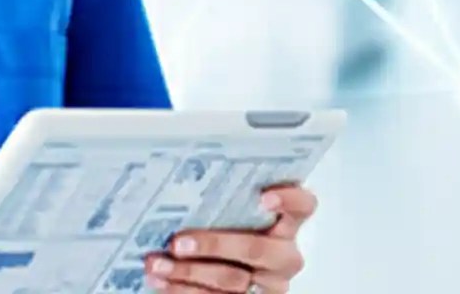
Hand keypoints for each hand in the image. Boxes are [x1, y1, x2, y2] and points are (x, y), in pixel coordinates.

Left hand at [142, 185, 317, 292]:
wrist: (226, 269)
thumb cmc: (226, 227)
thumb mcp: (230, 211)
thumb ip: (221, 198)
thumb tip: (176, 178)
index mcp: (286, 224)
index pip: (303, 205)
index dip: (289, 200)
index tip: (263, 197)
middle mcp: (283, 255)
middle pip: (257, 249)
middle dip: (214, 245)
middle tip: (178, 241)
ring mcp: (269, 284)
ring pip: (233, 281)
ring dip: (188, 272)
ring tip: (157, 263)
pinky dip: (184, 290)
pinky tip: (162, 280)